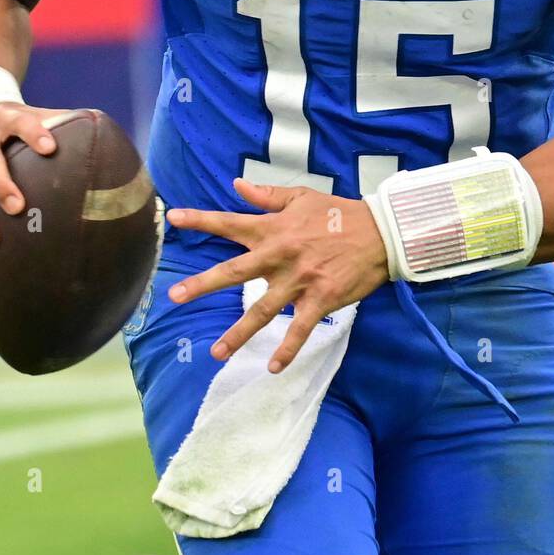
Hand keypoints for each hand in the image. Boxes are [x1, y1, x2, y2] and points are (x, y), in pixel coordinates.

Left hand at [167, 178, 389, 372]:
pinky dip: (287, 350)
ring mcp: (299, 280)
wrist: (380, 233)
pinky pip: (300, 330)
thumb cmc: (338, 213)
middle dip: (203, 284)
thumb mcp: (302, 197)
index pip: (231, 222)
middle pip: (235, 271)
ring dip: (239, 333)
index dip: (201, 219)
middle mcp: (280, 255)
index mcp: (273, 228)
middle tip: (175, 296)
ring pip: (263, 310)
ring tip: (216, 352)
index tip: (173, 218)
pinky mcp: (320, 299)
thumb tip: (237, 185)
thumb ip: (267, 195)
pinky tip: (273, 369)